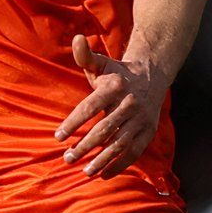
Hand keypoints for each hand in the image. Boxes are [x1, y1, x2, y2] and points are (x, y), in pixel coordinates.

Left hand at [55, 33, 167, 177]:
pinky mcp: (149, 131)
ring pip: (121, 143)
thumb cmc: (117, 73)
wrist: (153, 75)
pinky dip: (121, 164)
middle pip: (105, 129)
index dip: (74, 122)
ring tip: (85, 171)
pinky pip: (135, 151)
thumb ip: (85, 55)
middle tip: (68, 158)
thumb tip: (77, 38)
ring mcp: (142, 119)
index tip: (58, 137)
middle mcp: (130, 103)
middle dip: (85, 146)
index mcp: (115, 86)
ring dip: (102, 159)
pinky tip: (105, 174)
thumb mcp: (101, 63)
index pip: (90, 107)